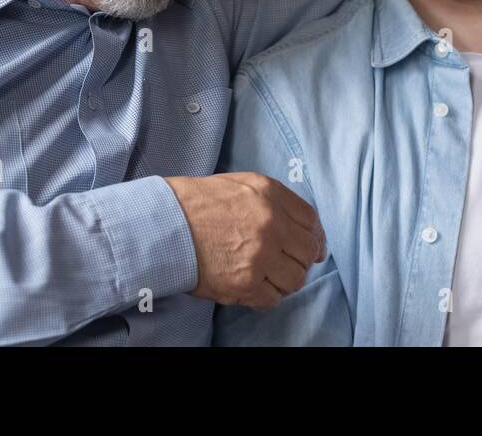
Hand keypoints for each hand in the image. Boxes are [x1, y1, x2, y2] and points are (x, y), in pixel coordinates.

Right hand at [165, 172, 326, 308]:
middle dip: (302, 260)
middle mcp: (271, 225)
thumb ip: (277, 201)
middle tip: (289, 263)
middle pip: (308, 252)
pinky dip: (268, 296)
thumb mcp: (243, 184)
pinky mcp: (245, 283)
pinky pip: (272, 298)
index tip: (314, 248)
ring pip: (295, 279)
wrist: (166, 224)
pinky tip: (255, 287)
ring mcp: (260, 256)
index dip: (315, 237)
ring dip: (286, 280)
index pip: (311, 221)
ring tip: (270, 277)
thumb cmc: (199, 203)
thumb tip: (305, 227)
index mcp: (271, 196)